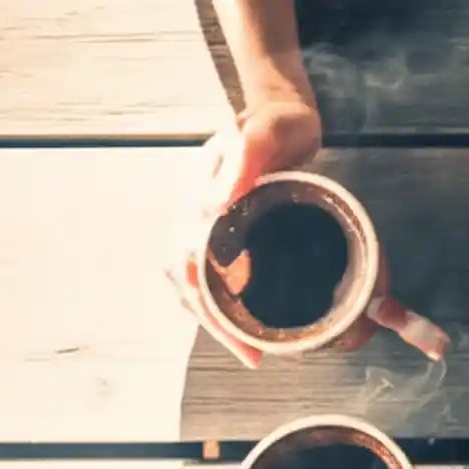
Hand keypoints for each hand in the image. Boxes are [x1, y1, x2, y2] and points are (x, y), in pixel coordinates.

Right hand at [166, 99, 322, 368]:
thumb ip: (245, 158)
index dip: (210, 310)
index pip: (189, 268)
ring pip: (198, 283)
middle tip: (252, 357)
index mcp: (193, 202)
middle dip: (216, 326)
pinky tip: (246, 318)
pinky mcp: (224, 230)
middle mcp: (191, 217)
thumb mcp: (263, 133)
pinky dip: (225, 300)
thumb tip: (213, 202)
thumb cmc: (273, 121)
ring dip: (218, 318)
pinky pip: (215, 273)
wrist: (279, 110)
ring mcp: (204, 225)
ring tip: (251, 348)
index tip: (242, 342)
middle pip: (189, 285)